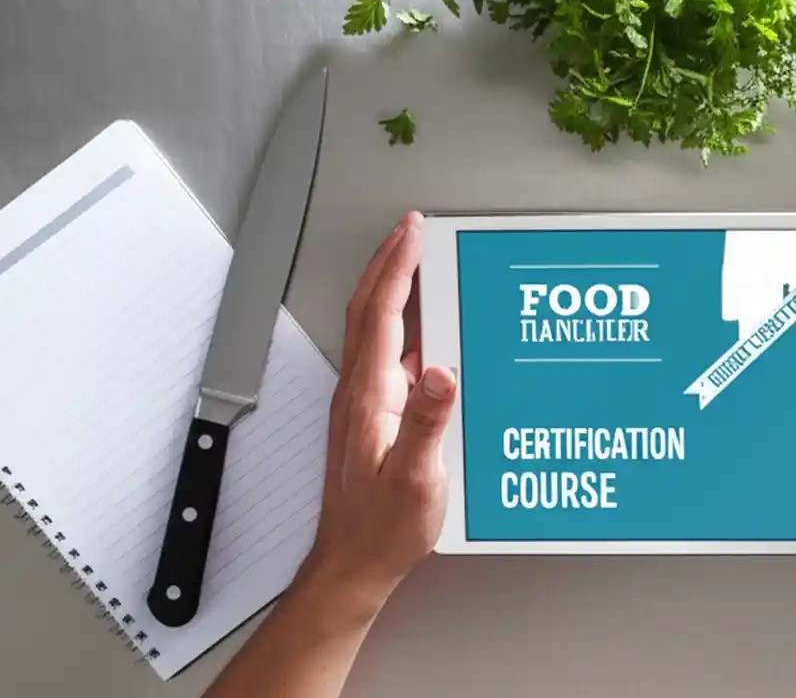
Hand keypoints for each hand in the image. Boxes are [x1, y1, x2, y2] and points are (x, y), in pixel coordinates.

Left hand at [301, 211, 454, 602]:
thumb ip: (429, 422)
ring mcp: (365, 403)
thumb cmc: (381, 529)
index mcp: (370, 395)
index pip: (381, 314)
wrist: (352, 563)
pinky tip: (429, 334)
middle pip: (370, 310)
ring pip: (375, 329)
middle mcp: (361, 391)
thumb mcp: (416, 478)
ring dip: (394, 291)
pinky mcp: (373, 417)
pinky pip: (386, 355)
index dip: (397, 267)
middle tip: (412, 231)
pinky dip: (404, 327)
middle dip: (390, 263)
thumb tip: (443, 369)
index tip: (413, 232)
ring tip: (419, 265)